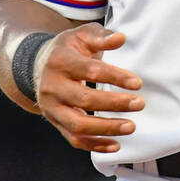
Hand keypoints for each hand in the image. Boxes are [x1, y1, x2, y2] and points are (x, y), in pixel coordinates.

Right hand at [34, 22, 144, 152]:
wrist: (39, 66)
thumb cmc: (69, 49)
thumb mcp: (82, 35)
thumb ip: (101, 36)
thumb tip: (121, 38)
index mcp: (60, 61)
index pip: (90, 71)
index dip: (115, 77)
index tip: (137, 83)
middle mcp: (51, 86)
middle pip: (84, 100)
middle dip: (114, 104)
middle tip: (139, 104)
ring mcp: (51, 108)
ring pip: (77, 125)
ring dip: (106, 128)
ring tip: (131, 126)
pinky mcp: (55, 122)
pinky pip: (74, 139)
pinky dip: (95, 145)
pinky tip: (116, 145)